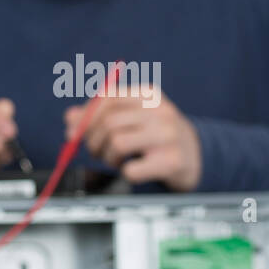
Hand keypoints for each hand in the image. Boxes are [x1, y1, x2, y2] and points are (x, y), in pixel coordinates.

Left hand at [64, 85, 200, 190]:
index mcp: (149, 95)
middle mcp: (160, 111)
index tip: (75, 133)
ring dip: (107, 157)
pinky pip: (131, 169)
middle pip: (109, 122)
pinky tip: (133, 170)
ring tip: (114, 160)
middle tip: (96, 152)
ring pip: (117, 143)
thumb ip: (101, 114)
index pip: (107, 99)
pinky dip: (125, 172)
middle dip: (93, 141)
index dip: (85, 117)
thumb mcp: (135, 117)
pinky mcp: (171, 161)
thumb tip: (70, 119)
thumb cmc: (159, 135)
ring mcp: (168, 136)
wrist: (198, 156)